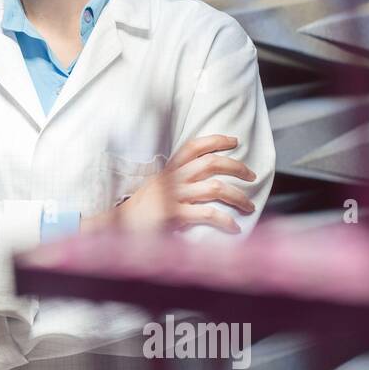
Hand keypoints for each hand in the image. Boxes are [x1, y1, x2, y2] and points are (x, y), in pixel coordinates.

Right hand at [80, 134, 256, 235]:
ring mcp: (172, 196)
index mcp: (167, 172)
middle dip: (236, 166)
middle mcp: (171, 180)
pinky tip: (234, 227)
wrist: (117, 229)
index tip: (234, 142)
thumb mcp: (156, 191)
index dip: (215, 141)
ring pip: (214, 187)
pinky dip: (225, 220)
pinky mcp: (173, 215)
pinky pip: (207, 214)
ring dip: (238, 196)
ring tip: (250, 205)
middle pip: (210, 163)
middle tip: (251, 175)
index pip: (192, 147)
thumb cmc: (139, 213)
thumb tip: (202, 183)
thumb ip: (175, 184)